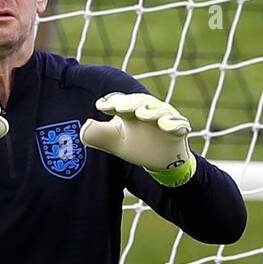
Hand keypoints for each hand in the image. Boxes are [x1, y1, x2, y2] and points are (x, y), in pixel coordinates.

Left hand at [79, 92, 195, 186]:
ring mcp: (165, 118)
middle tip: (121, 106)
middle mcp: (148, 110)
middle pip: (140, 101)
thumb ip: (100, 136)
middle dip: (131, 103)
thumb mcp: (116, 143)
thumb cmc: (138, 146)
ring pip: (159, 110)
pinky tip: (167, 126)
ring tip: (142, 114)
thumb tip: (83, 129)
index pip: (120, 103)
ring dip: (152, 111)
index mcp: (131, 111)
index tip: (101, 106)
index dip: (112, 103)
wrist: (162, 161)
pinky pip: (178, 124)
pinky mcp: (178, 129)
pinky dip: (174, 124)